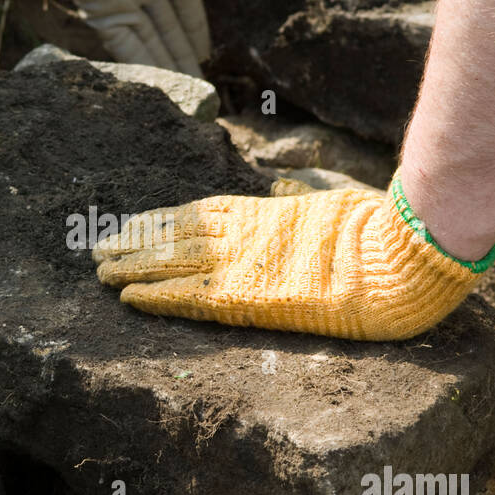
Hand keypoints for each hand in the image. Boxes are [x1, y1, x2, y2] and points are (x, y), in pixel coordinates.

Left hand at [29, 0, 244, 76]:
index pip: (187, 10)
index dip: (197, 35)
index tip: (206, 61)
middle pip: (170, 35)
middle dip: (184, 63)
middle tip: (199, 93)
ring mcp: (123, 1)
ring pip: (149, 44)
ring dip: (166, 71)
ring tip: (184, 98)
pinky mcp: (100, 10)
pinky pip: (123, 44)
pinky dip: (139, 64)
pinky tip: (157, 84)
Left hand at [92, 174, 494, 340]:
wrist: (397, 260)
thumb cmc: (377, 235)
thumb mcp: (331, 207)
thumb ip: (298, 207)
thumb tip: (284, 196)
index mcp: (265, 215)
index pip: (199, 215)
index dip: (162, 221)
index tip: (133, 224)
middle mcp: (246, 237)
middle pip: (176, 236)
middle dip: (135, 243)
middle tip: (97, 248)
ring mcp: (245, 265)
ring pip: (172, 263)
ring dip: (133, 267)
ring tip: (98, 271)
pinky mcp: (247, 297)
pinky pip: (189, 297)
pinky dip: (156, 296)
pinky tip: (127, 298)